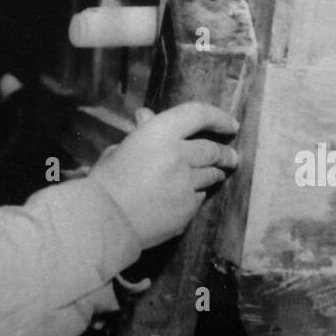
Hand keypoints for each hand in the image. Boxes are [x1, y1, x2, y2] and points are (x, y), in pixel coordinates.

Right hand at [90, 102, 238, 248]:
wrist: (105, 220)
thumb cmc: (107, 181)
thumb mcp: (121, 149)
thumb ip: (141, 133)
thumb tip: (146, 116)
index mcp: (159, 133)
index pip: (198, 114)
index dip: (218, 117)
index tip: (230, 124)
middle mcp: (177, 154)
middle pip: (212, 149)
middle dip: (225, 153)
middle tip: (231, 156)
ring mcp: (185, 183)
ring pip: (210, 175)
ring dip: (214, 173)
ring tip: (216, 175)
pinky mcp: (187, 208)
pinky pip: (198, 198)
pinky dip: (195, 195)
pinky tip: (184, 197)